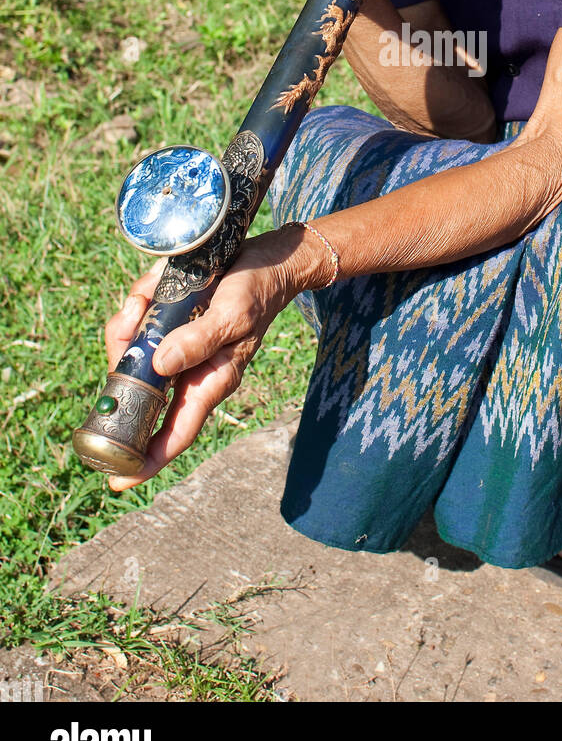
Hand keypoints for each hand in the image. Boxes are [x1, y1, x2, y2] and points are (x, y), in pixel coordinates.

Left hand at [104, 229, 307, 490]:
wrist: (264, 259)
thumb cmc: (256, 292)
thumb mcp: (233, 315)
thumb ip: (199, 340)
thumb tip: (160, 366)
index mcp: (211, 381)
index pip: (176, 431)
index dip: (147, 459)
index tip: (117, 481)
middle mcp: (189, 372)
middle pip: (140, 390)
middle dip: (122, 367)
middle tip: (124, 329)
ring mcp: (176, 351)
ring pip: (130, 355)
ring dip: (129, 325)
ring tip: (143, 298)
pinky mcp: (167, 327)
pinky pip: (135, 325)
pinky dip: (135, 304)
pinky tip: (149, 288)